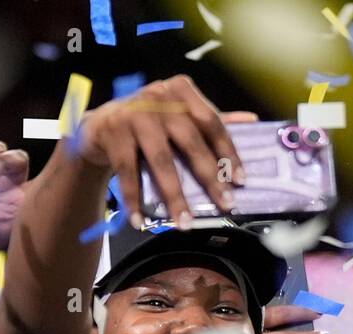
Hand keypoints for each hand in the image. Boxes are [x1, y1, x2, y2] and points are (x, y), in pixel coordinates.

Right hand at [77, 74, 242, 229]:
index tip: (240, 180)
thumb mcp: (178, 114)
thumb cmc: (148, 122)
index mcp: (181, 91)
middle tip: (224, 204)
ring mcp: (134, 114)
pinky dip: (134, 200)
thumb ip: (210, 119)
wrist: (100, 123)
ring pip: (161, 160)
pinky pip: (128, 172)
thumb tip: (252, 121)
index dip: (228, 152)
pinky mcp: (113, 132)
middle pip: (190, 141)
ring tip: (184, 222)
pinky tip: (140, 221)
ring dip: (174, 196)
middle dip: (210, 177)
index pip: (211, 123)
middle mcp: (159, 97)